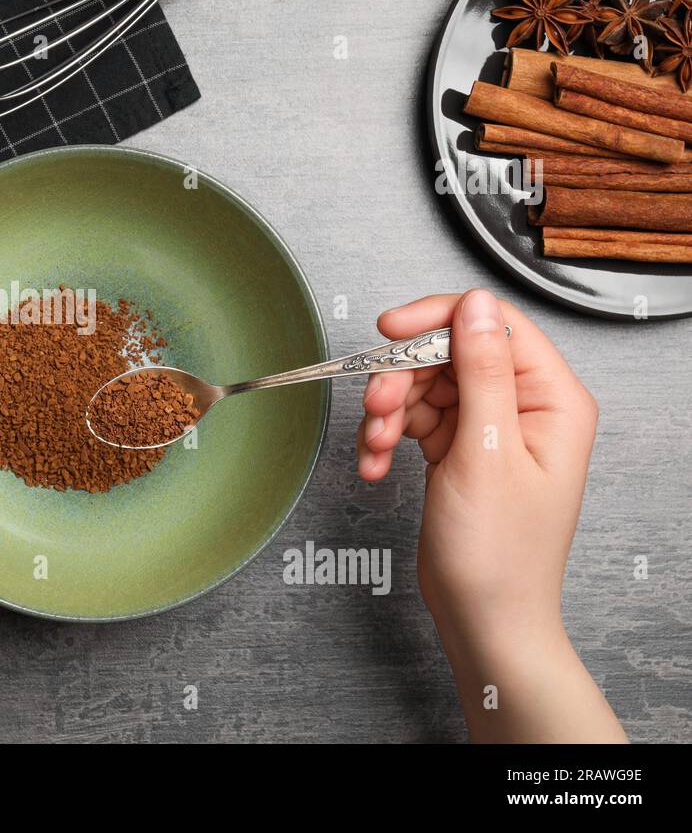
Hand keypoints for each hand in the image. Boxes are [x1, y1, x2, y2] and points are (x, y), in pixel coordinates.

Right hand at [357, 289, 624, 742]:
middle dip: (402, 379)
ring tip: (373, 448)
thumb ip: (482, 370)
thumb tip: (475, 305)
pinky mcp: (459, 450)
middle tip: (375, 408)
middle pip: (449, 355)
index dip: (437, 319)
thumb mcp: (485, 451)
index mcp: (551, 399)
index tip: (389, 330)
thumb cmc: (499, 554)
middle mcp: (523, 407)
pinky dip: (387, 439)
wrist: (484, 619)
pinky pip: (414, 421)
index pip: (493, 324)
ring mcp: (489, 429)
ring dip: (388, 413)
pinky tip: (375, 466)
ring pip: (424, 387)